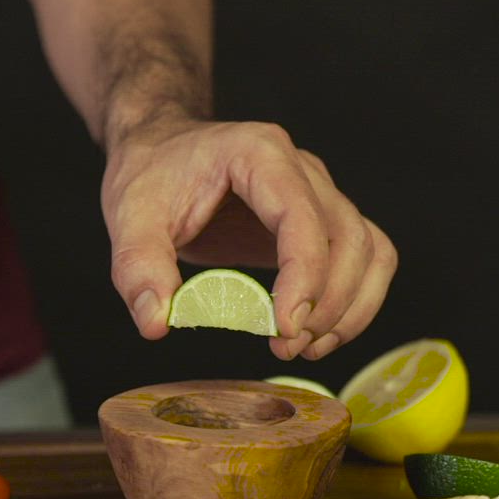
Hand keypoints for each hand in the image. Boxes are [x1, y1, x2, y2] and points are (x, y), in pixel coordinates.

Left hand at [101, 118, 397, 359]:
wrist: (162, 150)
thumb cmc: (151, 173)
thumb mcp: (129, 216)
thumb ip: (139, 268)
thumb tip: (157, 322)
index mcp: (259, 154)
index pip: (302, 218)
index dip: (304, 278)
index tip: (284, 330)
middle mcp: (302, 169)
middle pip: (348, 238)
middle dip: (327, 303)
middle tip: (285, 347)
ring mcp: (319, 195)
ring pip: (369, 250)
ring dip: (350, 307)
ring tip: (305, 348)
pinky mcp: (322, 222)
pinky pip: (367, 257)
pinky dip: (357, 301)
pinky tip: (320, 335)